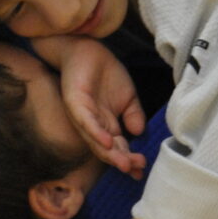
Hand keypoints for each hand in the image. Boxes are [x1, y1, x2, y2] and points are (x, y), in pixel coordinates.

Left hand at [57, 37, 147, 177]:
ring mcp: (83, 116)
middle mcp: (93, 125)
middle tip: (137, 169)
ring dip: (110, 153)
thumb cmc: (106, 73)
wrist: (87, 49)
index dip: (129, 158)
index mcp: (107, 125)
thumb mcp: (128, 97)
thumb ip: (134, 114)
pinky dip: (95, 133)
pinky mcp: (75, 103)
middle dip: (122, 160)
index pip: (118, 147)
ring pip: (95, 140)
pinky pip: (85, 121)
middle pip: (107, 149)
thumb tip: (139, 132)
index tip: (142, 169)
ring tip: (124, 164)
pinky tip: (107, 141)